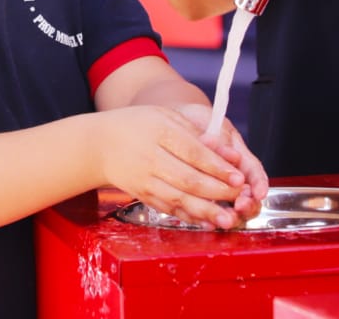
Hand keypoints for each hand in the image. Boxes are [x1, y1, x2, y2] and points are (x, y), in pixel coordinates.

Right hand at [94, 105, 260, 228]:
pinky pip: (168, 208)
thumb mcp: (166, 116)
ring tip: (228, 218)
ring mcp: (145, 179)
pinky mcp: (142, 195)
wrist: (99, 145)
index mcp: (160, 132)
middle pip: (188, 178)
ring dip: (206, 211)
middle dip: (217, 191)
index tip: (238, 176)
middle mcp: (151, 157)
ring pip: (179, 198)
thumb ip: (197, 133)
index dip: (218, 167)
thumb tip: (228, 152)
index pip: (193, 152)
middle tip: (240, 197)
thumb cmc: (138, 125)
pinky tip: (207, 221)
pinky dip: (189, 216)